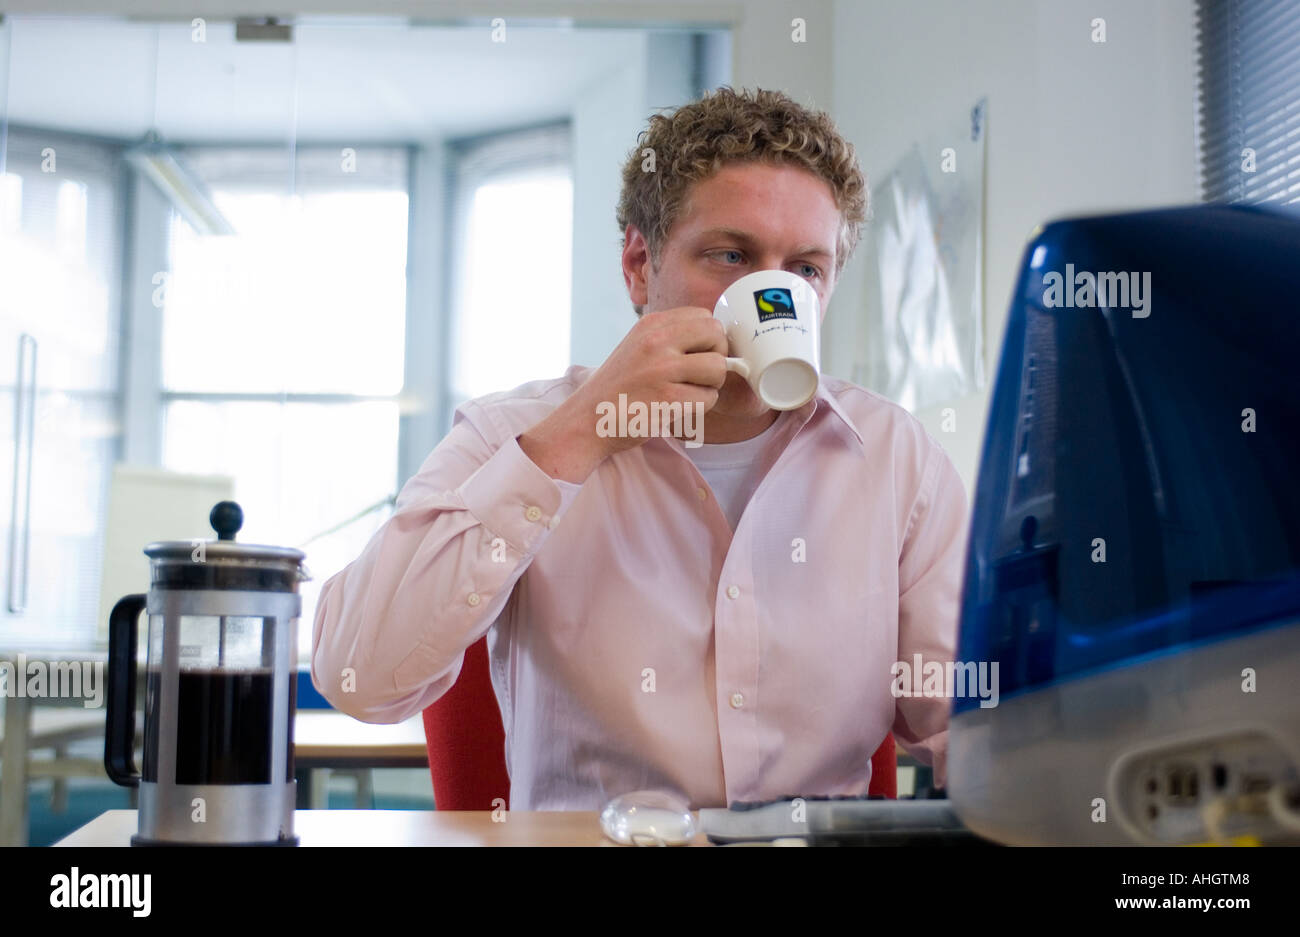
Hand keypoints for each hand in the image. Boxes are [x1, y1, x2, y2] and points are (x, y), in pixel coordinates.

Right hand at [519, 307, 729, 481]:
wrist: (587, 420)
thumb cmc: (617, 387)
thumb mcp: (638, 345)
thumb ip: (672, 337)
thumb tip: (717, 338)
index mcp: (651, 324)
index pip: (704, 316)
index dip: (710, 338)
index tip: (700, 355)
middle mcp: (657, 341)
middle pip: (717, 335)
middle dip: (717, 357)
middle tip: (701, 375)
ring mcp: (662, 369)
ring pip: (718, 367)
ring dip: (711, 385)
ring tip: (690, 392)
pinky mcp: (668, 398)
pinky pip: (708, 398)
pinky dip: (700, 407)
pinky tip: (679, 408)